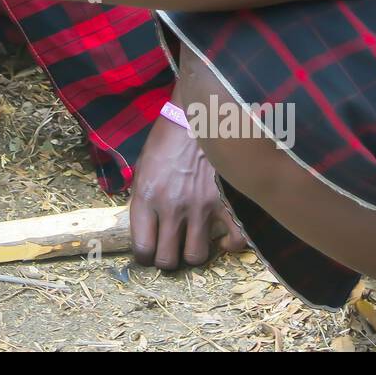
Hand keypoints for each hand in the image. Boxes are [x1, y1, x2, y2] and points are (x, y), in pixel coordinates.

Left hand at [129, 114, 246, 269]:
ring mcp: (200, 207)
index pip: (142, 249)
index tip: (149, 250)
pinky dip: (228, 244)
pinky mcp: (226, 202)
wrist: (199, 114)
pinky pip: (233, 241)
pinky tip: (222, 237)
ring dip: (193, 253)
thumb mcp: (143, 166)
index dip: (144, 255)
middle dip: (167, 259)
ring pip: (196, 257)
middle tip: (171, 249)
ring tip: (192, 242)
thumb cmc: (167, 138)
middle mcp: (171, 208)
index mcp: (146, 197)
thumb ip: (143, 197)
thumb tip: (143, 224)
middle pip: (168, 260)